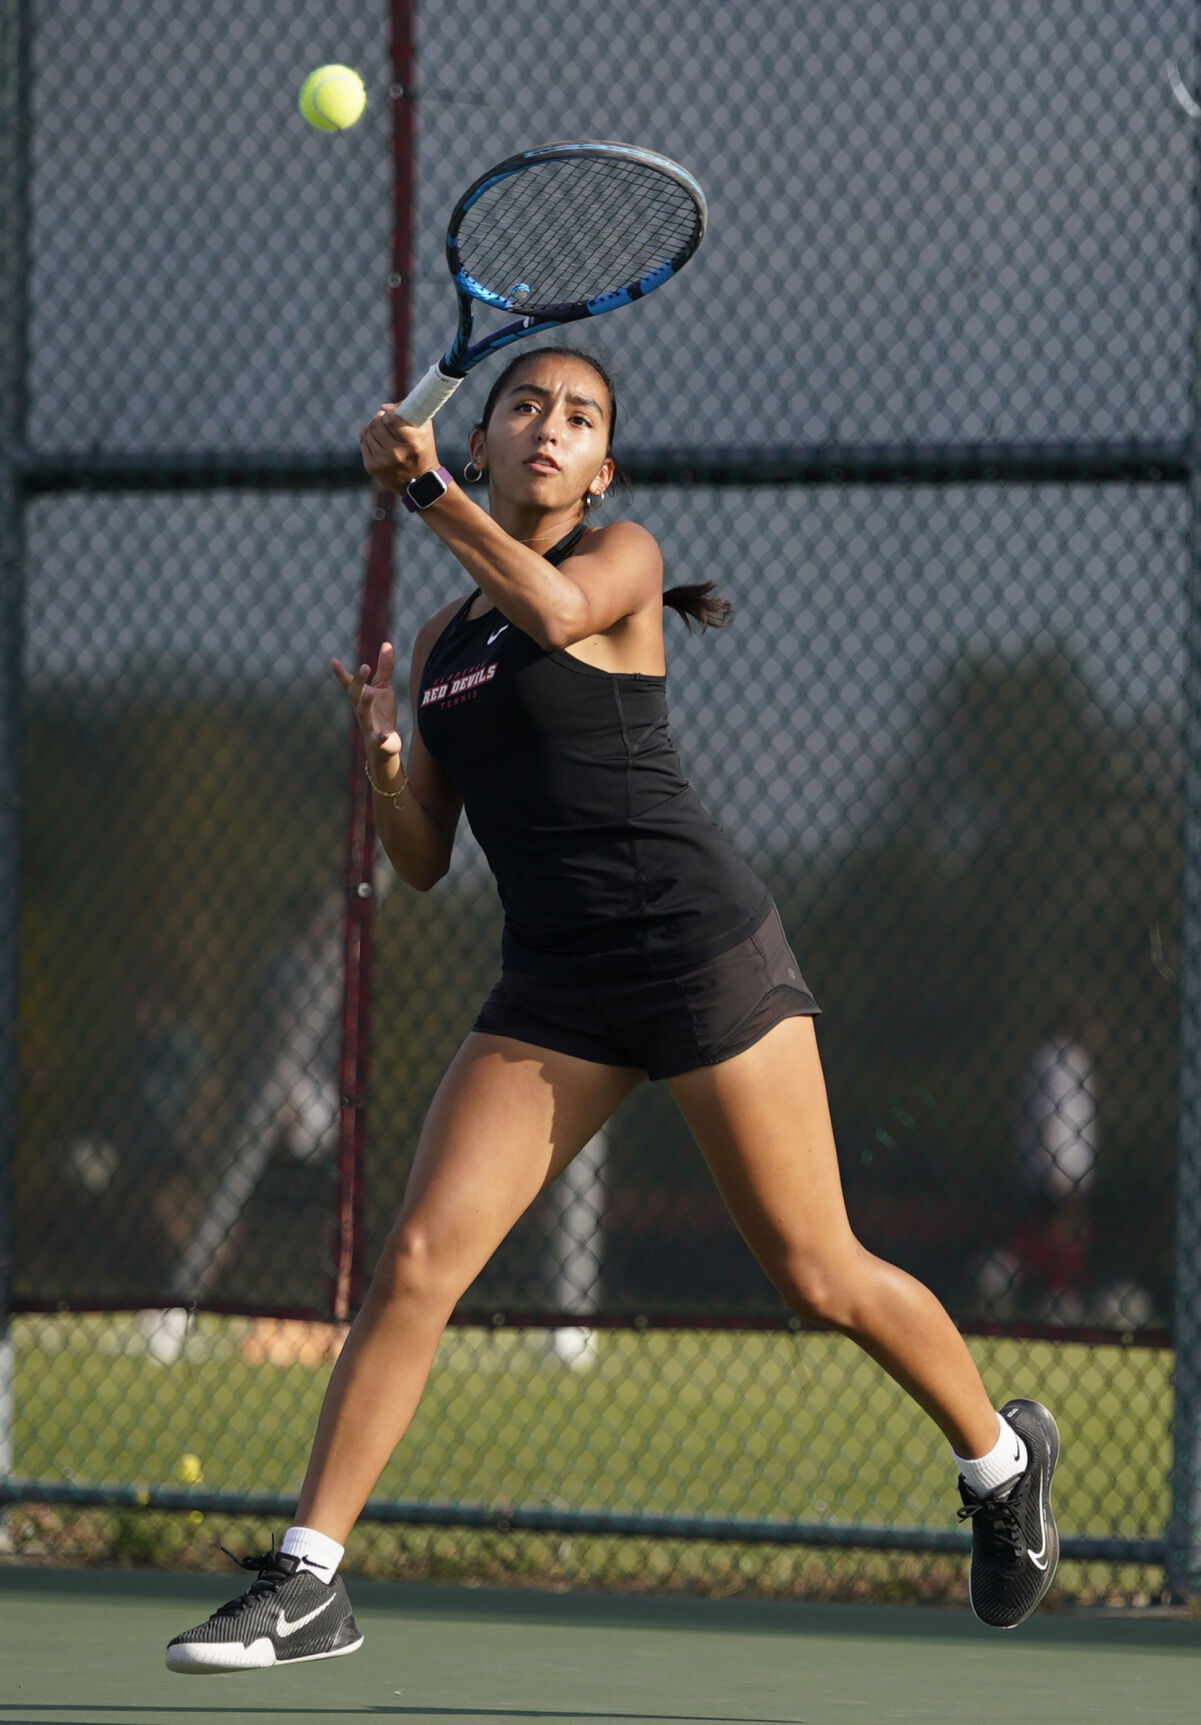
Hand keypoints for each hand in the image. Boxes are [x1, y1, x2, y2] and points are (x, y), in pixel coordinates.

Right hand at [331, 643, 402, 767]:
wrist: (384, 744)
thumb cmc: (381, 713)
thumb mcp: (384, 688)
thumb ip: (384, 667)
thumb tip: (386, 643)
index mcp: (360, 697)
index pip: (349, 683)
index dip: (341, 673)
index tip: (333, 660)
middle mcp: (360, 709)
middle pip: (355, 694)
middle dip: (358, 681)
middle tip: (365, 666)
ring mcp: (368, 725)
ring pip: (363, 713)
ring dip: (366, 702)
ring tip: (370, 692)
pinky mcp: (378, 740)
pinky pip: (378, 738)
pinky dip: (381, 737)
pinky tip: (386, 735)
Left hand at [358, 406, 439, 493]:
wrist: (420, 483)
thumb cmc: (422, 450)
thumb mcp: (423, 429)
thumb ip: (408, 411)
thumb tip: (384, 407)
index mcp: (413, 443)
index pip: (390, 419)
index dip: (389, 415)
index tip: (391, 416)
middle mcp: (397, 454)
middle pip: (376, 424)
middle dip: (379, 418)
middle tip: (383, 420)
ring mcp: (383, 462)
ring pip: (367, 432)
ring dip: (372, 427)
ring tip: (381, 431)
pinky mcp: (372, 467)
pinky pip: (363, 443)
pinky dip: (367, 438)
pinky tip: (376, 440)